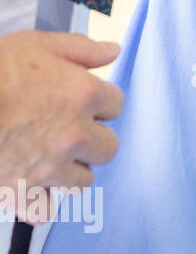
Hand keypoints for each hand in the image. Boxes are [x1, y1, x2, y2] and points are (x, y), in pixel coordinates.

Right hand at [0, 32, 123, 223]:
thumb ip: (81, 49)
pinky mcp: (21, 190)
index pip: (116, 105)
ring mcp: (49, 166)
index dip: (99, 102)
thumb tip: (113, 51)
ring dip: (70, 169)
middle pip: (108, 147)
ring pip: (82, 180)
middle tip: (68, 129)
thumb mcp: (36, 43)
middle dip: (93, 138)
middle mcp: (74, 135)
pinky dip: (39, 202)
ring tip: (48, 156)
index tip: (82, 101)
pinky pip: (43, 210)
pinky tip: (32, 189)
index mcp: (83, 96)